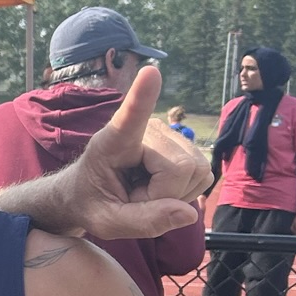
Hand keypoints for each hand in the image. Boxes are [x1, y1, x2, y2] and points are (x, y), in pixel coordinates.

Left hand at [53, 66, 206, 238]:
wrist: (91, 192)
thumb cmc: (93, 202)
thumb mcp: (106, 222)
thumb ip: (143, 222)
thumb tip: (188, 213)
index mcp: (112, 142)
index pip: (130, 116)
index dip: (142, 97)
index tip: (150, 73)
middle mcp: (145, 129)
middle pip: (182, 168)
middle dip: (164, 196)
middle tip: (135, 196)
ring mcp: (167, 133)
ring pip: (197, 171)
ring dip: (174, 194)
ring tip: (144, 190)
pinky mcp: (183, 142)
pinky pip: (204, 173)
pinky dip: (184, 191)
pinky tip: (159, 187)